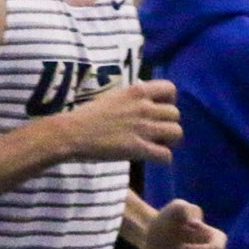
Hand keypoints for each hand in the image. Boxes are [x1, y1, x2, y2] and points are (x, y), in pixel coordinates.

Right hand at [65, 79, 182, 162]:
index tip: (159, 109)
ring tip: (157, 144)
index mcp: (137, 91)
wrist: (73, 132)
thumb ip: (131, 96)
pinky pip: (165, 155)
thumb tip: (144, 95)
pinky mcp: (138, 148)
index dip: (169, 101)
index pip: (170, 89)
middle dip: (168, 123)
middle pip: (175, 114)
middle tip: (157, 132)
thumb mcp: (113, 96)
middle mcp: (144, 107)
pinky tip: (152, 157)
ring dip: (169, 140)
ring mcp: (143, 128)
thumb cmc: (87, 114)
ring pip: (176, 133)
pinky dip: (162, 158)